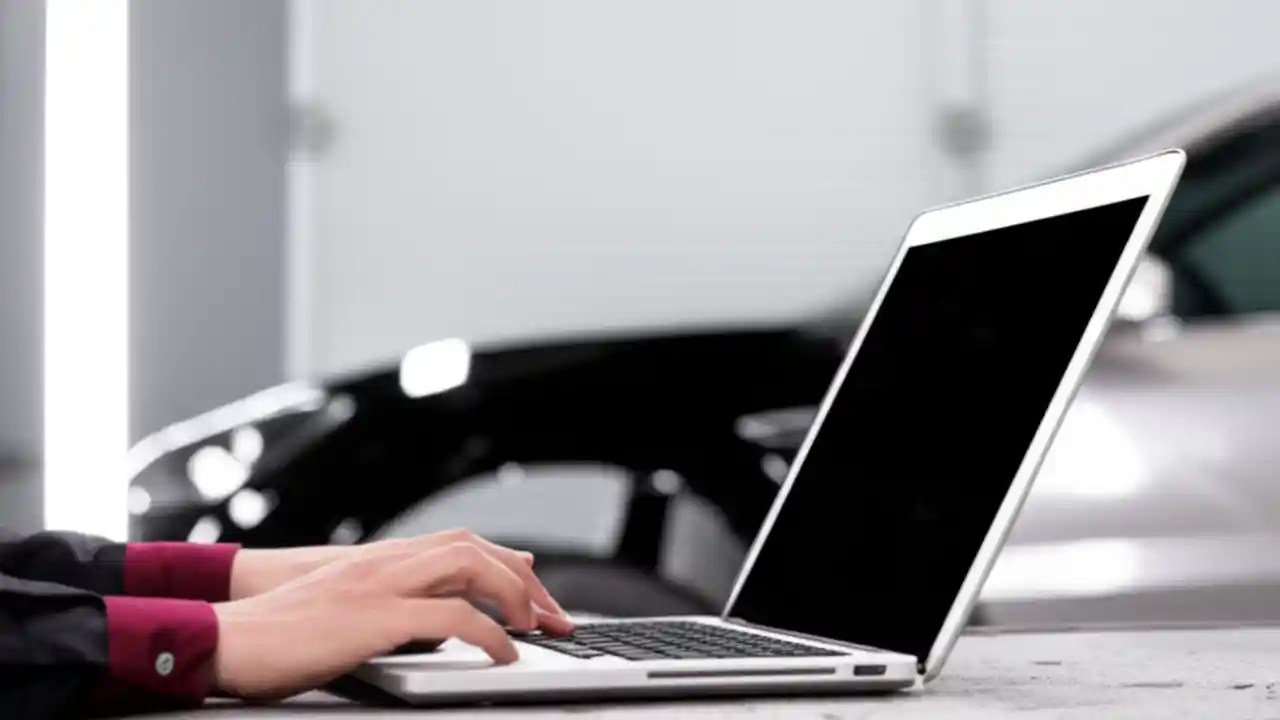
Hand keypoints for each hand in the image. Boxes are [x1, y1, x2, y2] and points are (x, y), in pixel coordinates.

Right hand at [213, 537, 574, 698]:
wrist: (224, 639)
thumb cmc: (278, 635)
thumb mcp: (343, 613)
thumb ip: (389, 609)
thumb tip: (433, 626)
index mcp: (379, 560)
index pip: (459, 545)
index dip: (504, 563)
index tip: (536, 590)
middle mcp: (385, 562)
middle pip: (475, 548)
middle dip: (523, 578)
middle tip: (553, 615)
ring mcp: (380, 584)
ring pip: (470, 567)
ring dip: (514, 595)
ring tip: (536, 628)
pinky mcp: (374, 617)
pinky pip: (452, 617)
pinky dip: (489, 634)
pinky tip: (504, 655)